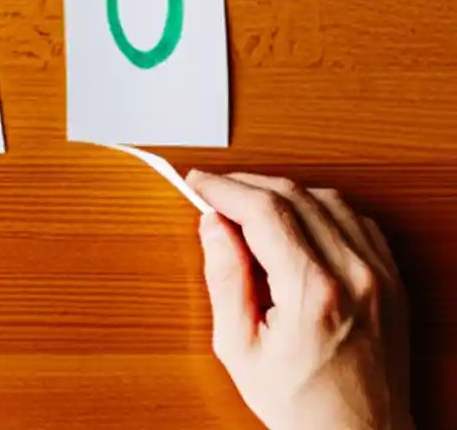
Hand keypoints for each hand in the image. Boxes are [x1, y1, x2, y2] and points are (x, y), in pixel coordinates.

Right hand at [189, 171, 411, 429]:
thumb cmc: (302, 405)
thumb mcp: (240, 349)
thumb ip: (225, 280)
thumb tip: (213, 226)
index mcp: (312, 294)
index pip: (264, 211)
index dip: (224, 189)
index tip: (198, 184)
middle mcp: (354, 275)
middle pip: (295, 195)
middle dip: (247, 185)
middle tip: (215, 193)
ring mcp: (380, 275)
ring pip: (328, 199)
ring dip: (283, 193)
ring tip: (249, 208)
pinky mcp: (392, 279)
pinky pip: (356, 220)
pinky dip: (320, 209)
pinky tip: (296, 224)